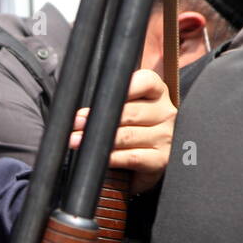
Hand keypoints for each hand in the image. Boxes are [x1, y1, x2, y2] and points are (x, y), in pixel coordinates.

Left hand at [69, 68, 175, 193]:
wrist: (156, 157)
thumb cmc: (136, 127)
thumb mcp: (129, 107)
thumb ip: (112, 102)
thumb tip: (82, 113)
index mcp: (158, 93)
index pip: (145, 82)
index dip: (125, 87)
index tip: (100, 96)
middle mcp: (165, 113)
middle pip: (130, 112)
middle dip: (100, 118)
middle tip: (77, 123)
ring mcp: (165, 137)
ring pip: (128, 135)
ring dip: (99, 139)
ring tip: (78, 140)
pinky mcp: (160, 160)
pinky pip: (132, 157)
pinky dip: (112, 158)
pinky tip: (100, 156)